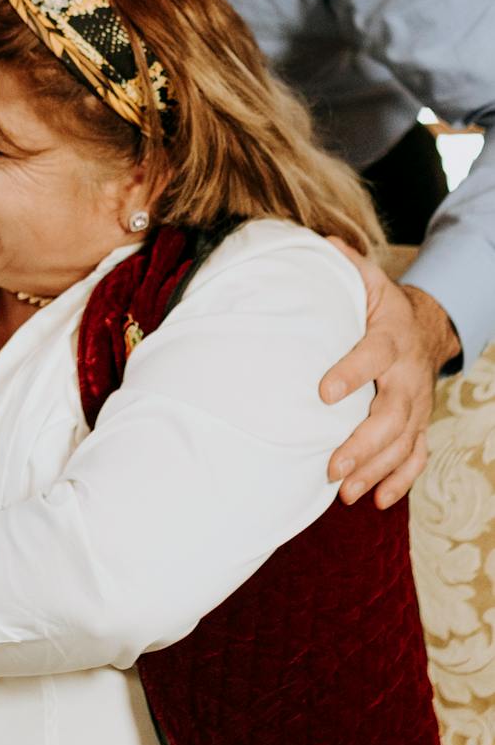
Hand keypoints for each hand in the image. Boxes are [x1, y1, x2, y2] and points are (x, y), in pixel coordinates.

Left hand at [321, 242, 458, 508]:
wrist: (425, 329)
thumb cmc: (381, 307)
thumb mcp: (368, 280)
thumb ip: (344, 265)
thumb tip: (320, 243)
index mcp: (390, 339)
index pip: (373, 355)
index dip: (352, 372)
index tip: (323, 392)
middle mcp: (407, 376)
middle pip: (392, 413)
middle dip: (363, 442)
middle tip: (331, 465)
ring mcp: (416, 404)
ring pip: (403, 442)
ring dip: (375, 469)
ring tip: (343, 490)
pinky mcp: (418, 424)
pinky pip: (416, 456)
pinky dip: (399, 481)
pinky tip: (375, 501)